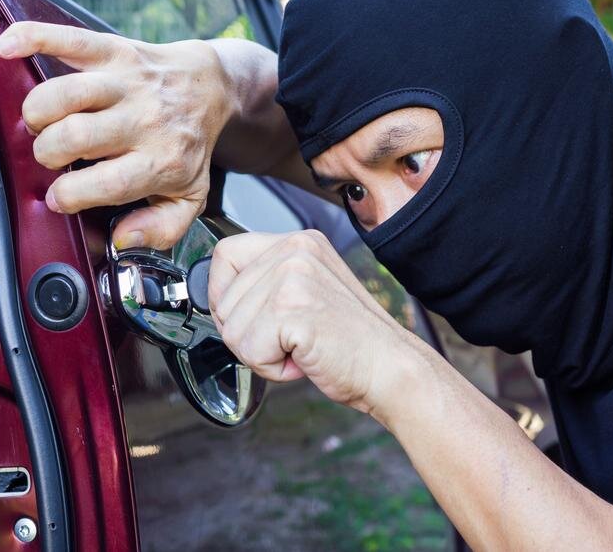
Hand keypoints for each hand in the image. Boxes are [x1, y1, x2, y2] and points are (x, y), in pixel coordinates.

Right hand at [0, 21, 235, 249]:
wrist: (209, 87)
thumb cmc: (187, 146)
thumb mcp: (188, 197)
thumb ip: (160, 229)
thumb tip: (122, 239)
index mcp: (160, 161)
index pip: (104, 184)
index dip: (70, 195)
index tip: (59, 197)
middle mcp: (145, 119)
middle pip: (76, 136)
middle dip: (49, 152)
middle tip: (52, 156)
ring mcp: (127, 82)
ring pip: (66, 93)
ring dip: (38, 113)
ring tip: (41, 123)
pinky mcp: (114, 50)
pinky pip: (68, 39)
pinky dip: (32, 38)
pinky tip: (7, 48)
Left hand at [208, 230, 416, 413]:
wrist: (391, 369)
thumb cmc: (352, 341)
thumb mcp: (307, 292)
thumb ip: (269, 283)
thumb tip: (220, 297)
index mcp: (299, 242)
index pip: (226, 253)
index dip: (222, 294)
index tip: (242, 318)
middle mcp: (295, 251)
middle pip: (223, 299)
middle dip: (246, 334)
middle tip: (287, 342)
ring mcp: (293, 277)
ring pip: (232, 329)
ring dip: (260, 354)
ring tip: (300, 348)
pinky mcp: (292, 309)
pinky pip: (250, 350)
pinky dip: (271, 368)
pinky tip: (303, 359)